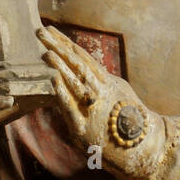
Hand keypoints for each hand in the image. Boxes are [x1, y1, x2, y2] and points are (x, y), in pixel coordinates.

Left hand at [38, 26, 179, 179]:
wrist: (140, 148)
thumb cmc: (127, 119)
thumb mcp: (117, 91)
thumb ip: (101, 79)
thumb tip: (87, 67)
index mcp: (105, 81)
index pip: (81, 56)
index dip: (65, 42)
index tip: (51, 30)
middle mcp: (98, 90)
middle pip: (75, 63)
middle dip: (57, 46)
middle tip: (40, 31)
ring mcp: (91, 108)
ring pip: (74, 81)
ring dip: (59, 65)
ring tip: (46, 51)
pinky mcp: (83, 128)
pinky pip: (71, 107)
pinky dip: (62, 92)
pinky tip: (53, 80)